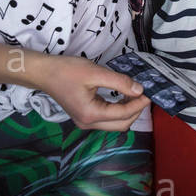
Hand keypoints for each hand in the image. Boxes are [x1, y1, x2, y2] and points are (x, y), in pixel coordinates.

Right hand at [29, 54, 149, 131]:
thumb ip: (119, 82)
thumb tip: (139, 90)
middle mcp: (88, 123)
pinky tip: (123, 97)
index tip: (150, 92)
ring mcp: (85, 122)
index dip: (139, 104)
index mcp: (91, 114)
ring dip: (128, 111)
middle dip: (136, 110)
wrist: (44, 73)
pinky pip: (107, 119)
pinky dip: (118, 110)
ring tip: (135, 94)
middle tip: (144, 93)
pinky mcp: (84, 117)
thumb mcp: (96, 73)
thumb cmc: (67, 71)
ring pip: (115, 124)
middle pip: (121, 125)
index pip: (123, 114)